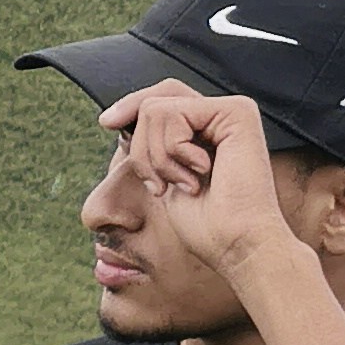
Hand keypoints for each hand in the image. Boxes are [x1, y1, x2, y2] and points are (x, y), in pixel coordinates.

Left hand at [99, 82, 294, 292]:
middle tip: (159, 185)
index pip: (160, 99)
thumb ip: (150, 144)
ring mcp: (232, 109)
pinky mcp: (237, 112)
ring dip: (157, 158)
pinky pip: (173, 113)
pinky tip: (199, 173)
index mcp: (209, 128)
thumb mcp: (164, 176)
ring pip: (155, 109)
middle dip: (141, 146)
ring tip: (185, 184)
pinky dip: (172, 150)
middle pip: (154, 100)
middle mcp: (221, 114)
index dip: (130, 107)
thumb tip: (113, 118)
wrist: (236, 245)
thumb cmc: (205, 225)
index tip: (107, 124)